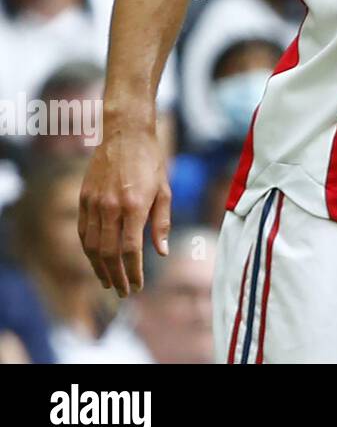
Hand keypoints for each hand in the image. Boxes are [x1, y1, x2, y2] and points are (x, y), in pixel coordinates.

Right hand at [79, 127, 170, 296]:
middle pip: (108, 253)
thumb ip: (161, 223)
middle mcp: (111, 206)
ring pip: (92, 246)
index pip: (130, 249)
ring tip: (109, 282)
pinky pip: (83, 231)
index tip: (138, 285)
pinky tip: (96, 260)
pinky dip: (88, 250)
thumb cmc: (150, 161)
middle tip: (124, 291)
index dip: (134, 271)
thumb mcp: (164, 190)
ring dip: (99, 268)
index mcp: (134, 205)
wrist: (125, 134)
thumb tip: (161, 252)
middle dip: (116, 276)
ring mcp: (94, 203)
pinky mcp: (84, 198)